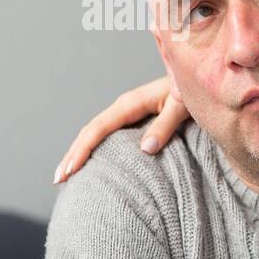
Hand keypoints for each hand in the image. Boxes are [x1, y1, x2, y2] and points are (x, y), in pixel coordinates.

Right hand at [54, 75, 188, 182]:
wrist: (201, 78)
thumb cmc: (193, 90)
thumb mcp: (182, 107)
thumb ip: (165, 126)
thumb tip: (145, 149)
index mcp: (131, 103)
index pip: (98, 128)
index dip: (82, 150)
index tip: (69, 170)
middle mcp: (124, 106)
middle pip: (90, 131)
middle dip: (72, 154)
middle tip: (58, 180)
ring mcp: (128, 112)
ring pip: (96, 133)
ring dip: (79, 152)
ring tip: (67, 175)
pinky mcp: (135, 118)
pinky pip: (109, 134)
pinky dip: (95, 148)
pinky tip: (91, 162)